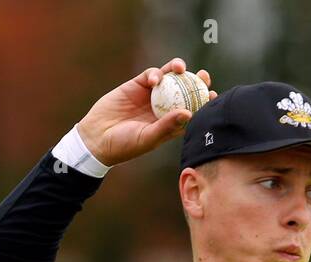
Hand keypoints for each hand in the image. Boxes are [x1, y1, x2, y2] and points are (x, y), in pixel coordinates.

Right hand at [75, 58, 215, 166]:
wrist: (97, 138)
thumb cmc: (124, 145)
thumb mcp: (148, 138)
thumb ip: (167, 125)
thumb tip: (188, 113)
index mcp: (170, 123)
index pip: (193, 110)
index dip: (204, 103)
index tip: (213, 96)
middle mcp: (163, 107)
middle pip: (185, 91)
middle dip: (196, 81)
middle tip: (204, 76)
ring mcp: (151, 95)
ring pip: (169, 78)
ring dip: (176, 70)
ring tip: (180, 68)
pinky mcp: (136, 85)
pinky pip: (150, 75)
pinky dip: (154, 74)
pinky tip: (154, 80)